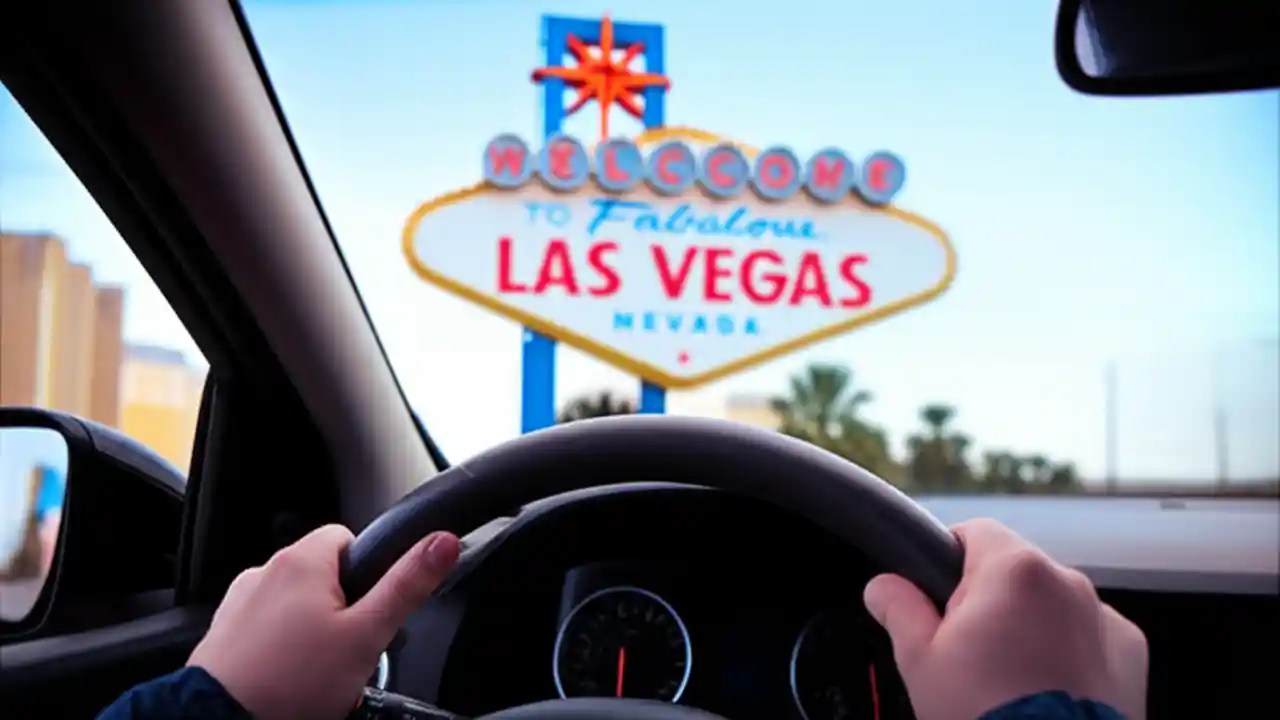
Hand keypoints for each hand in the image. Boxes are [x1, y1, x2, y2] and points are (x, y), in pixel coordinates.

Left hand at [188, 524, 460, 719]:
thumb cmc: (290, 685)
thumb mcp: (367, 635)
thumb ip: (406, 585)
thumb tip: (442, 542)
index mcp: (301, 561)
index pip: (347, 538)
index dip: (369, 572)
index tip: (371, 607)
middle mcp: (264, 572)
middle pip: (323, 576)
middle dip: (342, 609)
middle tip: (349, 650)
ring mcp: (239, 603)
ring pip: (294, 606)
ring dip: (310, 630)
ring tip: (317, 671)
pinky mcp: (222, 635)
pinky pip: (265, 631)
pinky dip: (279, 649)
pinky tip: (287, 678)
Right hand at [864, 519, 1147, 719]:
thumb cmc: (984, 715)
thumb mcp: (921, 661)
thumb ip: (899, 608)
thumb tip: (883, 587)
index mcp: (1015, 569)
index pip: (973, 532)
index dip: (948, 563)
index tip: (939, 601)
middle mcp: (1068, 581)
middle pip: (1014, 570)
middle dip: (990, 601)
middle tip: (968, 652)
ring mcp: (1104, 617)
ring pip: (1051, 604)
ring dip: (1031, 626)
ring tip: (1011, 679)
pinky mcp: (1130, 653)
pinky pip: (1088, 636)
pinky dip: (1070, 653)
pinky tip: (1049, 688)